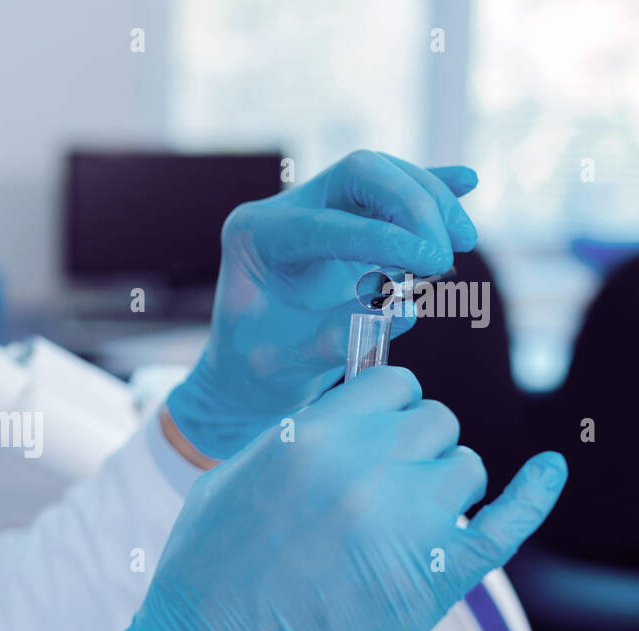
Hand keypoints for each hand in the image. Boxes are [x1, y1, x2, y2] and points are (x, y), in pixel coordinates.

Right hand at [84, 366, 565, 630]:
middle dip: (412, 447)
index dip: (387, 408)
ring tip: (399, 521)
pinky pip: (507, 521)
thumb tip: (347, 412)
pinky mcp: (437, 578)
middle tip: (380, 486)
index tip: (377, 434)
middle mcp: (365, 469)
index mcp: (311, 438)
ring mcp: (407, 524)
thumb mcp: (231, 476)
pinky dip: (534, 493)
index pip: (393, 384)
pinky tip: (549, 472)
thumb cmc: (206, 570)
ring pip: (466, 467)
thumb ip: (294, 435)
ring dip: (441, 485)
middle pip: (435, 421)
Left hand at [167, 150, 479, 459]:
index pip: (328, 223)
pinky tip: (467, 182)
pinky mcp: (348, 217)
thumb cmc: (261, 369)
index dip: (386, 238)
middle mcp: (286, 210)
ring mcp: (317, 207)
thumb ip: (339, 337)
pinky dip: (430, 189)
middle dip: (413, 204)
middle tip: (447, 254)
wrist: (249, 371)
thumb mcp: (290, 362)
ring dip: (431, 203)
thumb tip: (402, 310)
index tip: (434, 261)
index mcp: (257, 237)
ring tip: (461, 243)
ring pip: (384, 176)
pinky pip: (392, 192)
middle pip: (361, 172)